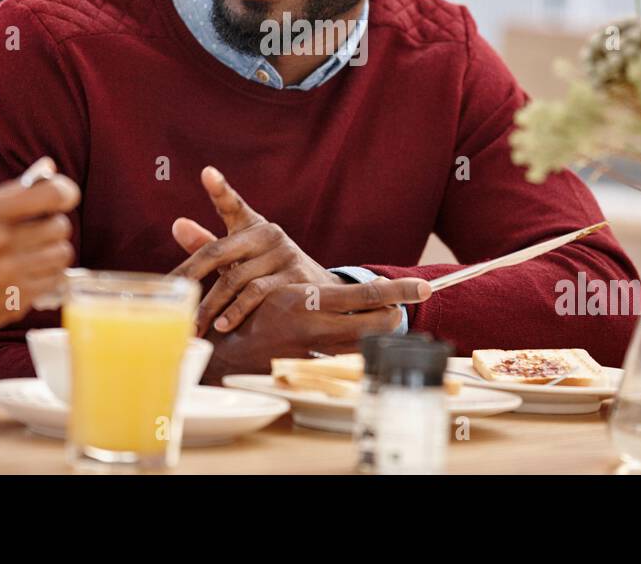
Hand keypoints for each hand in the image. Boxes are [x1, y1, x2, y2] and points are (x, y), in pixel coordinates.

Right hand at [0, 161, 80, 349]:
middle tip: (39, 231)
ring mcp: (9, 274)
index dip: (64, 192)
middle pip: (60, 225)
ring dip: (53, 252)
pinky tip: (29, 274)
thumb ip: (7, 193)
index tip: (65, 195)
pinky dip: (48, 276)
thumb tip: (51, 169)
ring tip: (35, 254)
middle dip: (54, 226)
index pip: (48, 194)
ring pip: (63, 253)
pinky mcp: (18, 301)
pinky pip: (55, 280)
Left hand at [170, 166, 341, 336]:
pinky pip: (258, 295)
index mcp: (252, 225)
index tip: (207, 173)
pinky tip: (222, 326)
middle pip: (219, 251)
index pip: (232, 205)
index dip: (220, 189)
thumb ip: (208, 244)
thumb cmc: (268, 273)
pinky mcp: (296, 278)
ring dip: (211, 305)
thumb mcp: (239, 257)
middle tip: (169, 298)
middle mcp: (268, 234)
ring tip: (195, 325)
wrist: (320, 294)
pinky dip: (237, 311)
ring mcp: (284, 255)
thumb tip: (177, 224)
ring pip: (236, 279)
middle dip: (190, 276)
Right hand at [202, 278, 432, 381]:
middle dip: (395, 315)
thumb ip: (302, 280)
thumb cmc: (237, 315)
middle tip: (402, 308)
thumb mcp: (266, 287)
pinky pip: (344, 360)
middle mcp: (317, 328)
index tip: (423, 286)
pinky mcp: (313, 368)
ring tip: (384, 321)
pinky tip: (356, 341)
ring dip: (376, 333)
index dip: (398, 291)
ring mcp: (316, 352)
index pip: (365, 295)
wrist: (217, 357)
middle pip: (375, 323)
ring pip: (364, 343)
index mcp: (307, 301)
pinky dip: (355, 350)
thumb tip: (330, 272)